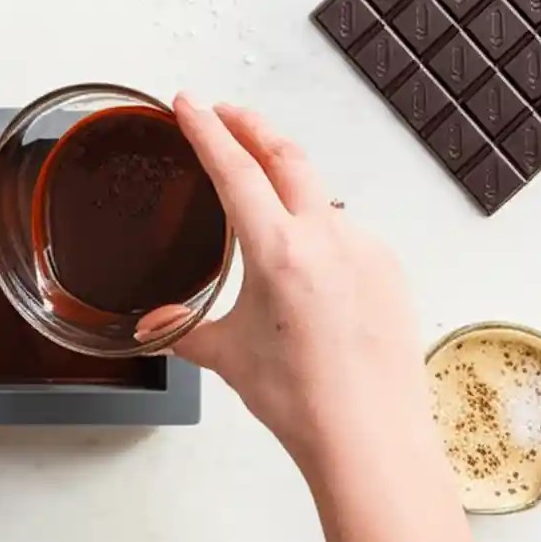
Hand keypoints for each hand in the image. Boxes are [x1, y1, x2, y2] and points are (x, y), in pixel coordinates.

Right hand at [139, 96, 473, 541]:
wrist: (369, 436)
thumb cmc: (304, 400)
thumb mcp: (229, 356)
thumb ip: (183, 331)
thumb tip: (152, 327)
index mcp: (280, 251)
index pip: (235, 169)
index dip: (207, 130)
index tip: (190, 104)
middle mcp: (327, 239)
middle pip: (285, 155)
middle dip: (251, 126)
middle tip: (226, 114)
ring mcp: (364, 249)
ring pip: (318, 196)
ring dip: (288, 183)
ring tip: (262, 196)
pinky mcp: (389, 269)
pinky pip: (346, 232)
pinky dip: (320, 228)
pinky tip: (307, 257)